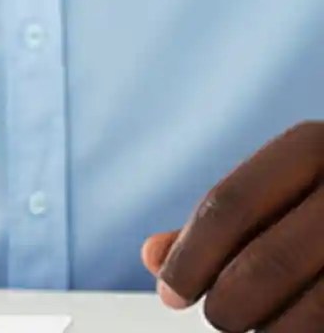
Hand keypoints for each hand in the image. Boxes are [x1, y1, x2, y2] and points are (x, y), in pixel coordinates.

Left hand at [141, 122, 322, 332]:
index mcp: (314, 146)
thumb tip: (152, 255)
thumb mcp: (283, 193)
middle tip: (220, 317)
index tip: (170, 293)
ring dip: (270, 331)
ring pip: (311, 311)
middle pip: (267, 264)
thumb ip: (223, 223)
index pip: (230, 206)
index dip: (190, 257)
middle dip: (227, 305)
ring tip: (262, 327)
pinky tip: (298, 328)